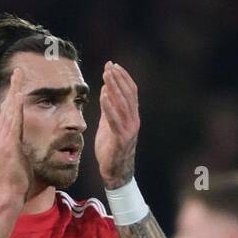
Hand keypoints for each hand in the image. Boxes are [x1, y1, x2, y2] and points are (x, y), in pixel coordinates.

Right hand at [0, 67, 32, 204]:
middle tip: (17, 71)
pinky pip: (13, 121)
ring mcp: (2, 140)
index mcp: (1, 139)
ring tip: (18, 75)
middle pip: (7, 107)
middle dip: (13, 88)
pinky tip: (19, 94)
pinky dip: (16, 107)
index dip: (12, 98)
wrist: (10, 194)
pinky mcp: (8, 144)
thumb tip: (27, 142)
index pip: (7, 113)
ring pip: (9, 110)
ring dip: (14, 91)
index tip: (17, 86)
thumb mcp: (19, 159)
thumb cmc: (17, 182)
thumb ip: (20, 146)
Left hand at [95, 61, 139, 187]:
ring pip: (123, 104)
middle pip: (128, 94)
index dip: (123, 77)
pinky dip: (109, 106)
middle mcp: (134, 120)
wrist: (115, 172)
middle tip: (109, 66)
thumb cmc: (111, 149)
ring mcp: (129, 130)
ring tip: (106, 75)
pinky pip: (115, 119)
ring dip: (114, 88)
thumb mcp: (109, 124)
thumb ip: (108, 109)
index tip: (113, 65)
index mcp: (132, 116)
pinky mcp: (121, 139)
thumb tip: (105, 90)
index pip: (131, 91)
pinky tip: (103, 95)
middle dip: (118, 78)